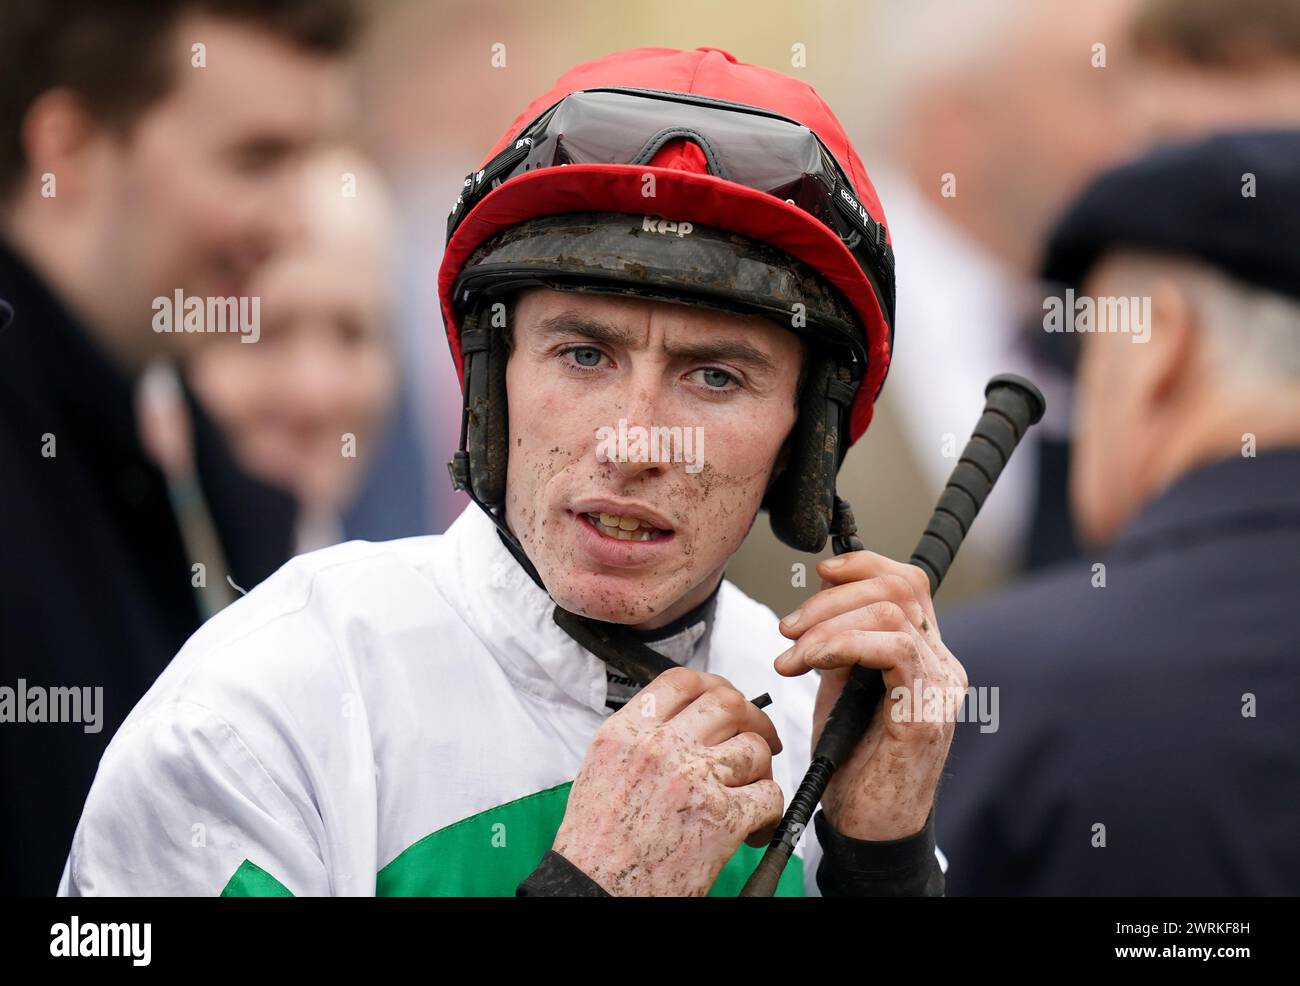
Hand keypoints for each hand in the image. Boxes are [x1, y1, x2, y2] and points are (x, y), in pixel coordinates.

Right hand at [552, 667, 784, 895]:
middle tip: (758, 735)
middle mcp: (661, 749)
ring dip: (761, 767)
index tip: (725, 699)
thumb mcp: (601, 770)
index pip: (682, 681)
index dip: (714, 685)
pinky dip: (770, 809)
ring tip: (750, 789)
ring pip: (754, 747)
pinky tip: (754, 826)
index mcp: (628, 733)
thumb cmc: (594, 845)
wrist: (592, 890)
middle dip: (752, 717)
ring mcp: (694, 780)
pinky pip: (769, 794)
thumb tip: (682, 722)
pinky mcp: (722, 819)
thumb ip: (639, 739)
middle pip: (727, 703)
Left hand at [774, 551, 966, 840]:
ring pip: (893, 612)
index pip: (908, 583)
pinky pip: (893, 649)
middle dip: (833, 597)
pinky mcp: (925, 713)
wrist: (868, 828)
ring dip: (828, 623)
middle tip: (790, 626)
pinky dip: (844, 644)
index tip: (820, 574)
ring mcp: (939, 688)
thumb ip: (841, 646)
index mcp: (924, 655)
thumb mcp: (841, 690)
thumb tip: (822, 602)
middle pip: (900, 588)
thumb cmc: (853, 765)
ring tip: (792, 653)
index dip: (863, 565)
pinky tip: (811, 661)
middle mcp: (941, 665)